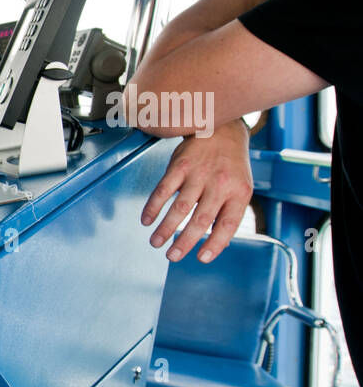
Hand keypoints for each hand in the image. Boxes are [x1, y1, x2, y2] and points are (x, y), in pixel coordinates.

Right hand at [141, 120, 252, 263]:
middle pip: (201, 219)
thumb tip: (217, 245)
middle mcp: (220, 184)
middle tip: (172, 257)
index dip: (215, 243)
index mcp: (239, 192)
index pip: (228, 223)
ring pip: (180, 207)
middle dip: (184, 241)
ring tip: (156, 243)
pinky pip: (163, 190)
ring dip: (166, 228)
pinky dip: (153, 206)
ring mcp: (199, 174)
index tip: (202, 258)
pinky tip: (146, 220)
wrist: (222, 128)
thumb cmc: (230, 165)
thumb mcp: (240, 188)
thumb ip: (228, 214)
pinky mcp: (180, 166)